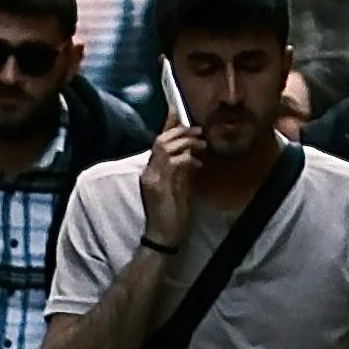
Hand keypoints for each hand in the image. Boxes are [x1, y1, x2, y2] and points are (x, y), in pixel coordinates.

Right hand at [139, 121, 201, 258]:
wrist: (164, 237)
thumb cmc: (173, 213)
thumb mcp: (179, 186)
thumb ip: (182, 169)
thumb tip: (192, 154)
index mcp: (151, 171)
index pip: (158, 142)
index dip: (168, 126)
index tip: (177, 112)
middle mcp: (148, 172)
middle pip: (160, 141)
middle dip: (181, 132)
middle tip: (198, 131)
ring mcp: (150, 179)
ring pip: (165, 148)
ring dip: (186, 143)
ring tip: (201, 145)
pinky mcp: (157, 186)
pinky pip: (172, 163)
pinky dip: (186, 159)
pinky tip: (196, 164)